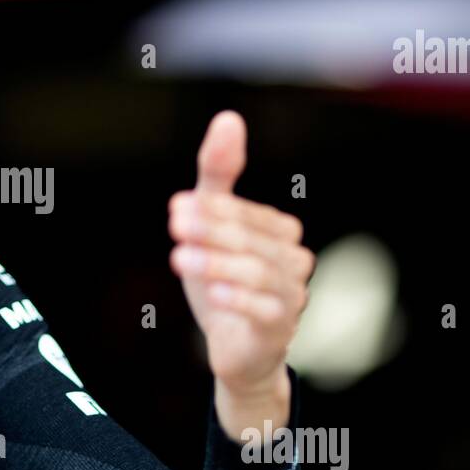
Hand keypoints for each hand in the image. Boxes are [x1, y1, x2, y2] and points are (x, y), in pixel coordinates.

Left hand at [167, 111, 313, 402]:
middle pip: (251, 240)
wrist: (235, 352)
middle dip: (212, 229)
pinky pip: (266, 311)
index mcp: (281, 233)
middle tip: (175, 223)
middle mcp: (294, 262)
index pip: (249, 213)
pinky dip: (240, 298)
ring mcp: (292, 298)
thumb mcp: (212, 227)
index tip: (177, 206)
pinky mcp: (280, 331)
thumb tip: (229, 117)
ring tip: (179, 257)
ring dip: (217, 262)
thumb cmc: (225, 284)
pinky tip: (214, 292)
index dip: (214, 208)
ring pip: (259, 273)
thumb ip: (219, 176)